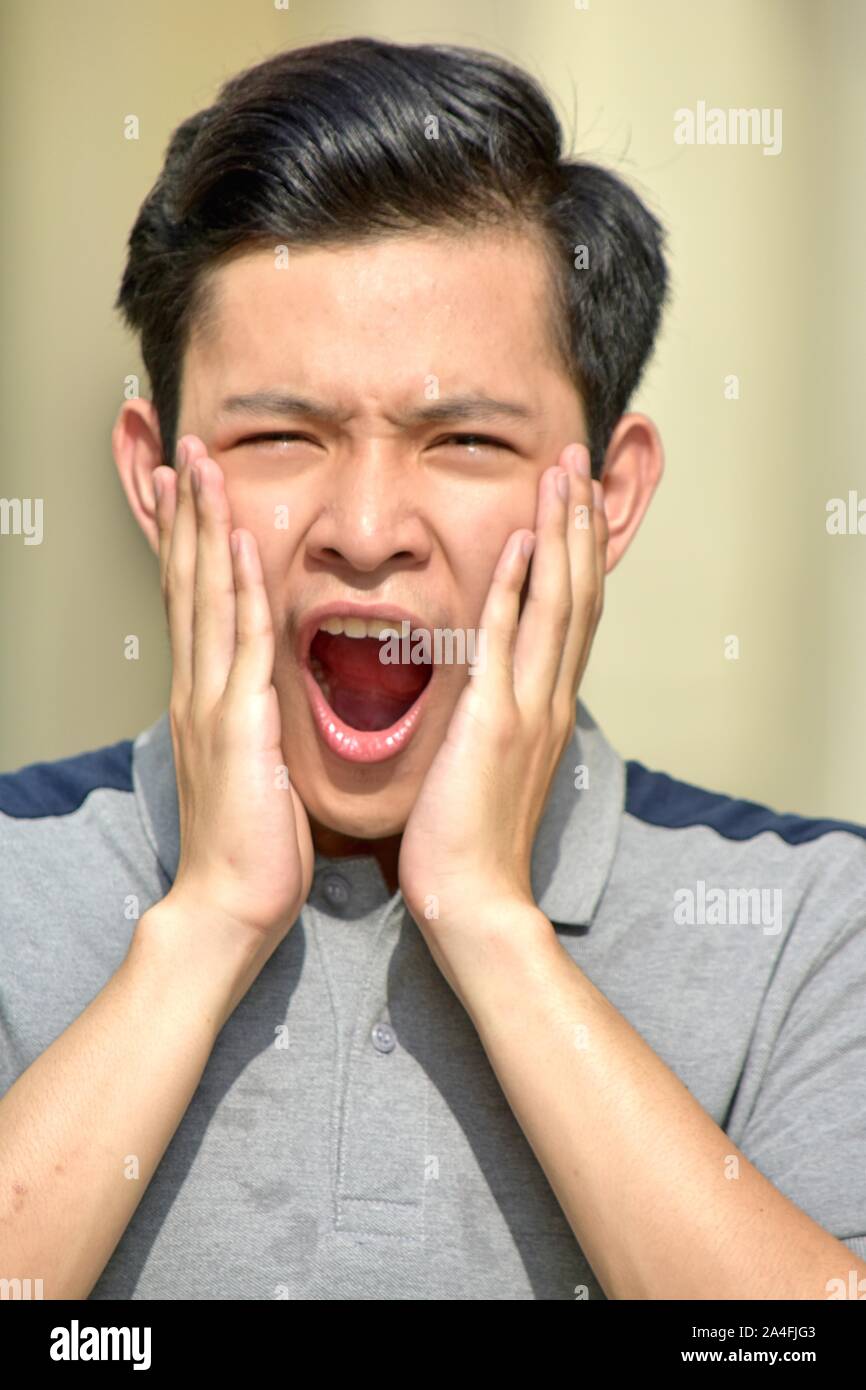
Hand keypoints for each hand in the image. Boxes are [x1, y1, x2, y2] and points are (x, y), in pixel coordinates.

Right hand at [152, 435, 313, 942]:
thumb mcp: (256, 766)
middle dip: (188, 514)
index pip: (195, 603)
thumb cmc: (254, 844)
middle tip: (186, 451)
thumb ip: (258, 721)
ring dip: (207, 529)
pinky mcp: (238, 724)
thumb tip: (271, 694)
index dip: (190, 544)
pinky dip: (241, 588)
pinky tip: (243, 543)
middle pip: (190, 583)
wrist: (231, 904)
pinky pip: (242, 642)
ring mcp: (212, 703)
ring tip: (202, 469)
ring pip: (208, 597)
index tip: (187, 492)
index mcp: (207, 698)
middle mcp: (199, 689)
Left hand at [397, 443, 606, 978]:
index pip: (570, 614)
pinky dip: (515, 588)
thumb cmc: (470, 839)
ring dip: (560, 535)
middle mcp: (548, 699)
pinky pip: (506, 642)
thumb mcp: (489, 764)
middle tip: (578, 460)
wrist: (473, 901)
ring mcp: (528, 709)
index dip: (576, 553)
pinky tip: (519, 541)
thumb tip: (487, 686)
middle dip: (577, 523)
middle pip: (576, 593)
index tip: (573, 500)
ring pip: (555, 604)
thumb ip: (494, 717)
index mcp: (545, 708)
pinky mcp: (494, 724)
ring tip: (561, 475)